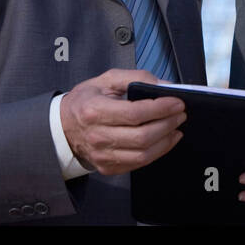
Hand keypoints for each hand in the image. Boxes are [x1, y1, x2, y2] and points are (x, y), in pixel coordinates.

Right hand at [59, 68, 184, 175]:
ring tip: (176, 126)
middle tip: (181, 113)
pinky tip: (166, 139)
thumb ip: (137, 78)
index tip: (177, 102)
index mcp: (94, 111)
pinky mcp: (108, 167)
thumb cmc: (87, 100)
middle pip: (142, 137)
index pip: (134, 113)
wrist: (63, 126)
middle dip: (168, 124)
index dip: (160, 108)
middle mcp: (97, 136)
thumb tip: (164, 86)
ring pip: (143, 154)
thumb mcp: (107, 80)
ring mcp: (102, 155)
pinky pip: (139, 163)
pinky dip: (158, 152)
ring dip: (166, 140)